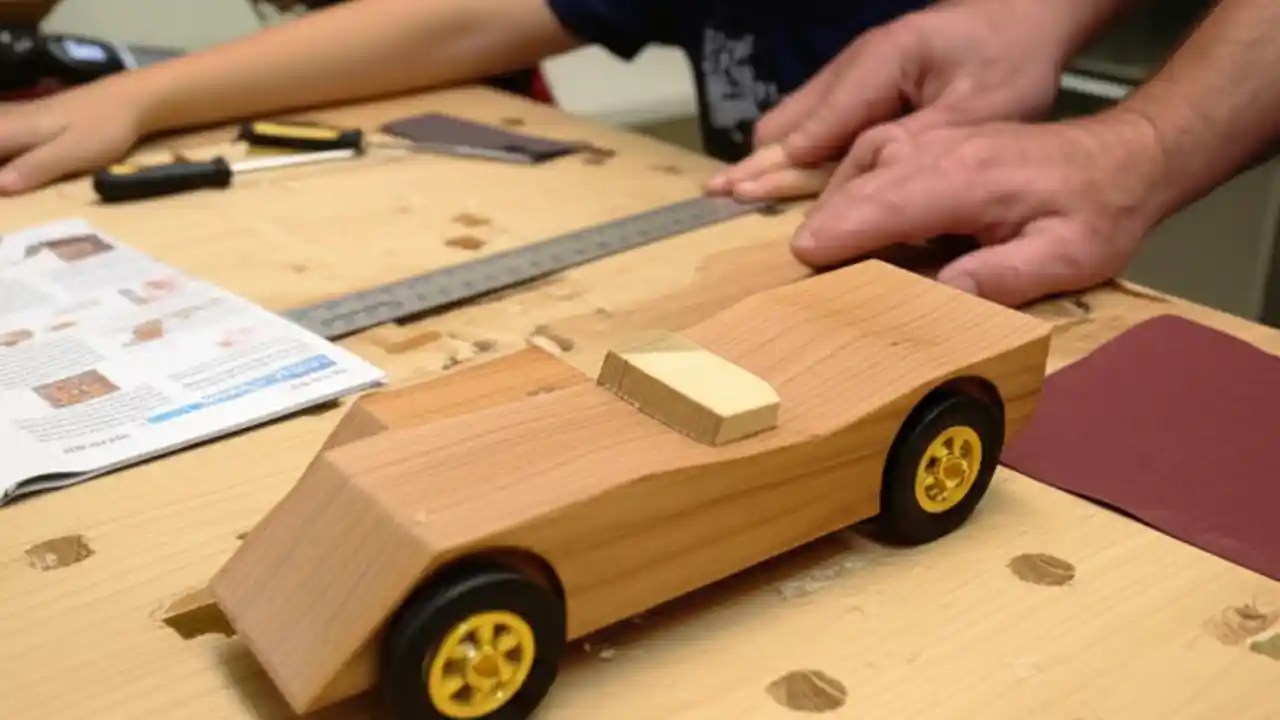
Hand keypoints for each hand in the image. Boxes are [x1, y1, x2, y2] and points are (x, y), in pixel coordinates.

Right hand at [0, 79, 149, 194]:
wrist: (131, 99)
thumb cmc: (105, 128)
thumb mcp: (73, 152)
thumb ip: (36, 167)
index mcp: (14, 130)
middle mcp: (10, 120)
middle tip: (4, 193)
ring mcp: (20, 118)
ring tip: (6, 183)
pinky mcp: (32, 120)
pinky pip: (3, 133)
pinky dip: (3, 149)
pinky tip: (9, 162)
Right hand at [707, 0, 1071, 198]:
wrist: (1026, 15)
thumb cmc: (1012, 59)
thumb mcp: (979, 110)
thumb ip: (915, 147)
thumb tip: (864, 190)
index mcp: (878, 65)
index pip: (812, 132)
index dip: (776, 174)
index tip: (738, 203)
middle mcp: (852, 67)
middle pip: (784, 125)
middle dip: (760, 168)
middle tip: (724, 204)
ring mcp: (852, 74)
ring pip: (793, 123)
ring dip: (777, 164)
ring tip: (743, 203)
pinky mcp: (859, 87)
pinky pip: (814, 123)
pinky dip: (802, 156)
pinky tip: (792, 187)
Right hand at [791, 111, 1168, 306]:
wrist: (1125, 159)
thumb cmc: (1100, 212)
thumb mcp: (1069, 256)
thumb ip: (1006, 276)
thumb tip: (942, 295)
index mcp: (972, 179)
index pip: (891, 202)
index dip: (845, 230)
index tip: (805, 256)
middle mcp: (947, 151)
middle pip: (866, 177)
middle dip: (825, 217)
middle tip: (793, 261)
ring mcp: (941, 142)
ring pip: (868, 160)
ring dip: (835, 198)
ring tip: (814, 243)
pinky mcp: (941, 144)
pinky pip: (882, 155)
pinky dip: (854, 184)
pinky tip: (849, 214)